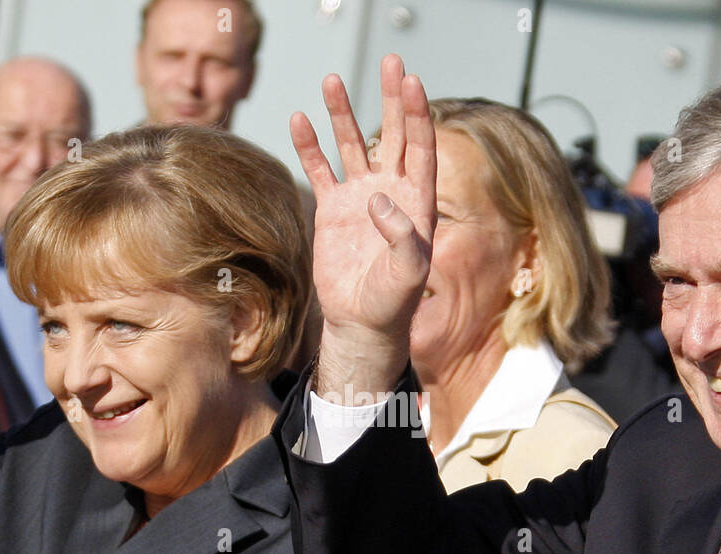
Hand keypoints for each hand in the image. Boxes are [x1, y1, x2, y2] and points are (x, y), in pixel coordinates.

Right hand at [290, 54, 435, 399]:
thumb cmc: (391, 303)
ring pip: (353, 144)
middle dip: (392, 98)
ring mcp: (360, 198)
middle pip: (393, 134)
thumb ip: (402, 237)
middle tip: (390, 62)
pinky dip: (310, 146)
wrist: (362, 324)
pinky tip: (301, 120)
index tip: (410, 82)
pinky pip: (321, 170)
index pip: (420, 148)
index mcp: (417, 201)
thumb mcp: (407, 274)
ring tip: (332, 80)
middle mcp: (391, 192)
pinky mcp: (333, 210)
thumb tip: (380, 199)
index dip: (416, 115)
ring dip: (343, 114)